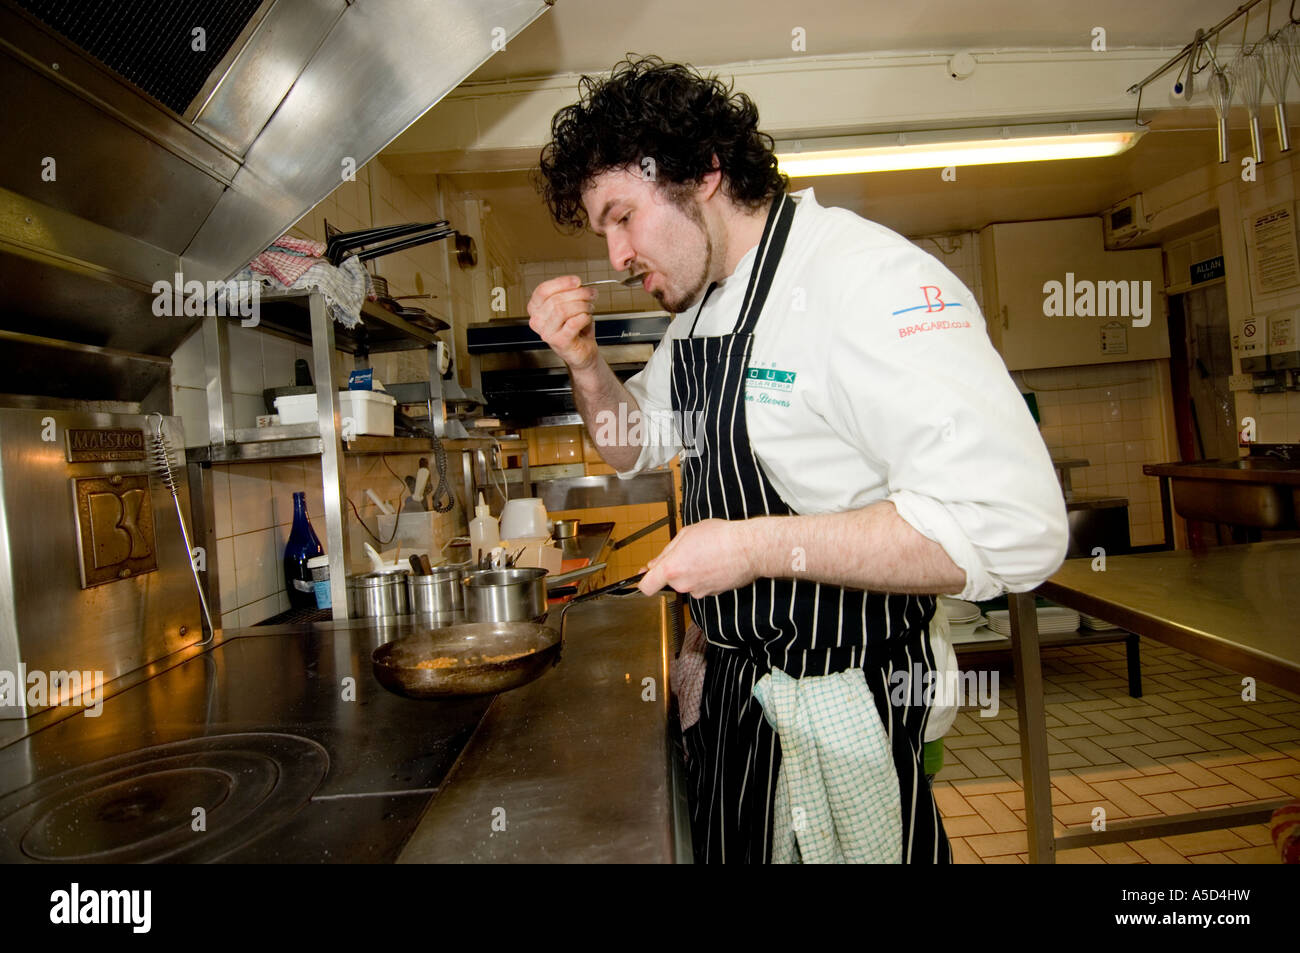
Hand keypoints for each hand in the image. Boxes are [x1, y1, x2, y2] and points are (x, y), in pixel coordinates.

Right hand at [527, 275, 598, 370]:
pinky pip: (573, 323)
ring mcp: (546, 333)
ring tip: (590, 307)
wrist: (583, 350)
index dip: (561, 282)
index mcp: (535, 308)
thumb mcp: (570, 304)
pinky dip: (584, 317)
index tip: (577, 281)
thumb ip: (569, 292)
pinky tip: (587, 318)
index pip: (542, 290)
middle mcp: (537, 321)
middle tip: (591, 294)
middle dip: (578, 294)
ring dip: (582, 305)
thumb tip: (577, 283)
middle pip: (555, 299)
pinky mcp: (559, 342)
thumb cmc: (575, 328)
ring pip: (562, 310)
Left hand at [638, 519, 760, 597]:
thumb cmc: (720, 537)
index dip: (643, 581)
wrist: (749, 549)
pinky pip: (701, 584)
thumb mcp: (686, 534)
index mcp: (672, 569)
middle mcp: (683, 584)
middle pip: (670, 580)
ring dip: (692, 571)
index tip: (644, 575)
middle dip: (675, 567)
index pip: (646, 586)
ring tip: (706, 554)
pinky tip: (715, 562)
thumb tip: (653, 564)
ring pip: (687, 582)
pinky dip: (705, 576)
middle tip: (689, 550)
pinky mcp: (713, 594)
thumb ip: (666, 552)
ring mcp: (699, 591)